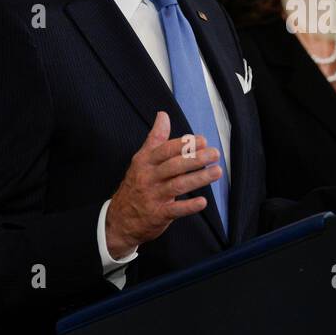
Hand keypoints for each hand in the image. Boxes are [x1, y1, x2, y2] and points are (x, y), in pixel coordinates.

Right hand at [105, 111, 221, 258]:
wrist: (119, 219)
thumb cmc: (136, 184)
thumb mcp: (141, 160)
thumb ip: (155, 138)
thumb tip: (163, 115)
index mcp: (145, 162)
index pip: (165, 150)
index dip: (184, 145)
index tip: (202, 140)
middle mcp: (148, 178)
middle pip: (174, 166)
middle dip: (196, 159)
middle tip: (214, 154)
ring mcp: (153, 196)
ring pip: (177, 186)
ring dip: (198, 179)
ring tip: (217, 172)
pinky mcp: (158, 214)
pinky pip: (175, 210)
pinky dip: (189, 206)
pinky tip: (203, 202)